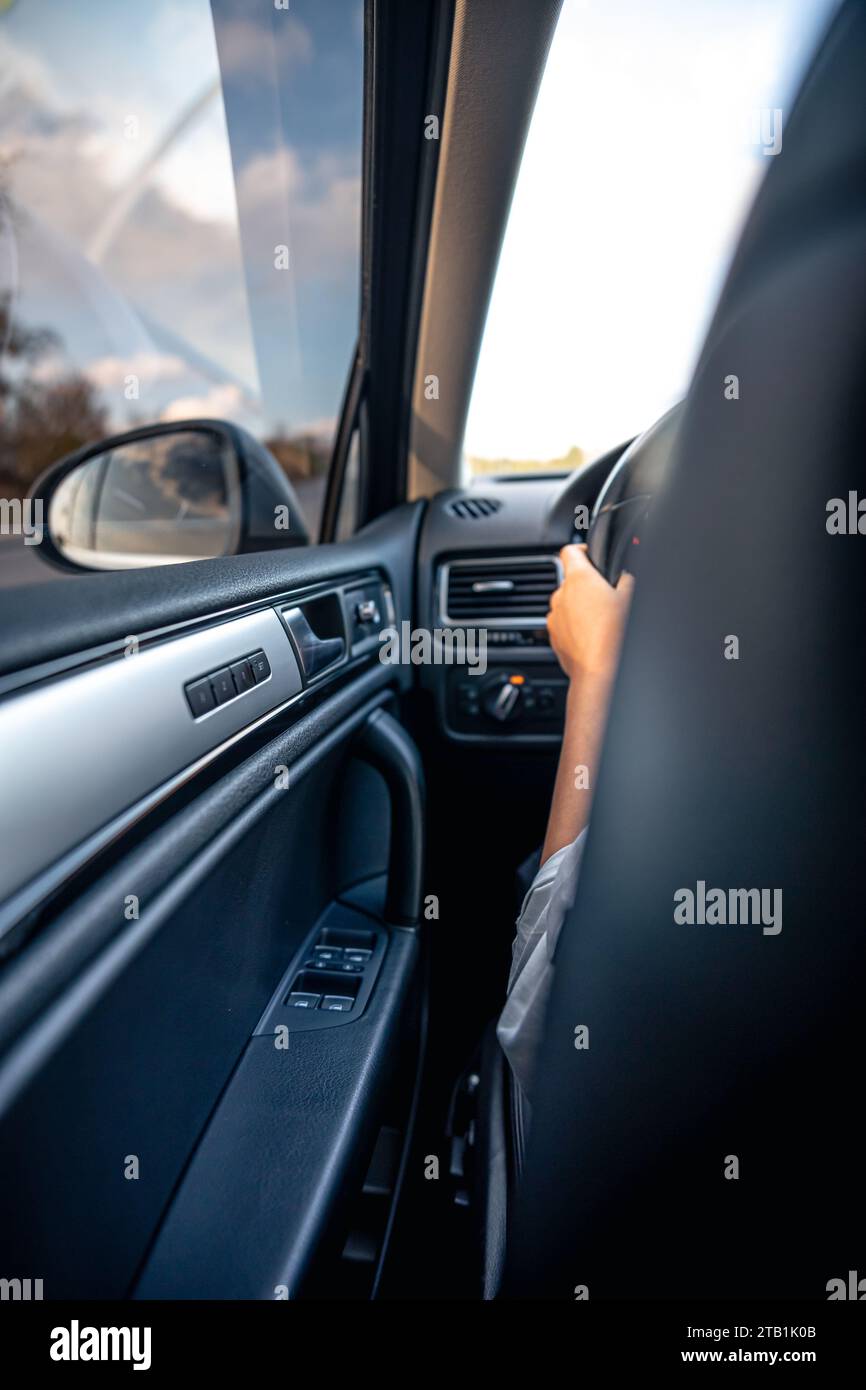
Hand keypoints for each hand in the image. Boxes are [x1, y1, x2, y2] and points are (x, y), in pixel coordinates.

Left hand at [546, 544, 633, 684]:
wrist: (598, 672)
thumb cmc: (614, 635)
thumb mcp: (630, 597)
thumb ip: (626, 577)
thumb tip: (626, 572)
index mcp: (578, 578)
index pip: (570, 550)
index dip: (582, 550)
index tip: (591, 555)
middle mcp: (560, 595)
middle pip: (571, 581)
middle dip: (587, 586)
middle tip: (608, 597)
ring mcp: (555, 617)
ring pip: (568, 604)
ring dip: (581, 608)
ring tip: (602, 621)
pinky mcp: (554, 637)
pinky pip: (565, 625)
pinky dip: (576, 627)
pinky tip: (594, 637)